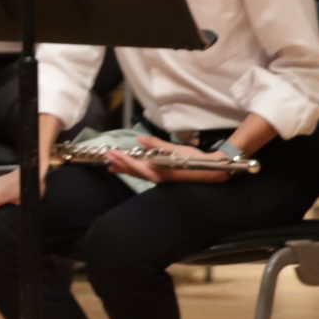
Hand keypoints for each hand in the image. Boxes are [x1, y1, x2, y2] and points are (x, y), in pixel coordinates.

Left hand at [107, 133, 232, 183]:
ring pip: (139, 174)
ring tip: (113, 167)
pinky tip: (133, 168)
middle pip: (135, 171)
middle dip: (120, 164)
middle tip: (106, 159)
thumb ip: (156, 145)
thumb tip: (139, 140)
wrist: (212, 171)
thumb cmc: (194, 159)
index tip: (111, 153)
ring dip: (126, 169)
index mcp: (159, 171)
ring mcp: (161, 179)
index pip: (136, 165)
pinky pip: (145, 175)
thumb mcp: (175, 150)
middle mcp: (158, 177)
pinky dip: (135, 171)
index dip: (122, 159)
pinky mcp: (165, 178)